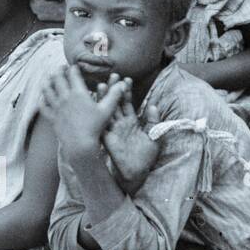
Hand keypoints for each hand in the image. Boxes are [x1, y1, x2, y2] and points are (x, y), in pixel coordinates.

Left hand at [39, 65, 126, 161]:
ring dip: (47, 81)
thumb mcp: (107, 110)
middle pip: (57, 77)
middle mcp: (65, 97)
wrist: (80, 144)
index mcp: (78, 93)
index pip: (73, 74)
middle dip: (59, 70)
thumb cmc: (95, 127)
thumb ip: (115, 95)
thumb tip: (123, 84)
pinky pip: (43, 105)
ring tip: (49, 78)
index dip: (73, 67)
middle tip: (61, 68)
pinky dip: (42, 99)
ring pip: (46, 89)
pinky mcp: (51, 117)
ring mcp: (56, 107)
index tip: (74, 66)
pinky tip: (44, 97)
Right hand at [100, 77, 158, 193]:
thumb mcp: (154, 137)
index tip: (126, 79)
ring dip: (104, 100)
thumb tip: (153, 105)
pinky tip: (95, 106)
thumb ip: (153, 121)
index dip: (126, 92)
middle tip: (113, 76)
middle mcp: (120, 124)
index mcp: (131, 122)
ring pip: (107, 112)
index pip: (127, 103)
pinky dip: (99, 116)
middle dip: (114, 90)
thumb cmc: (146, 157)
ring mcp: (112, 131)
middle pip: (115, 104)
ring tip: (102, 86)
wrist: (138, 173)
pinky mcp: (107, 139)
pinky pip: (102, 126)